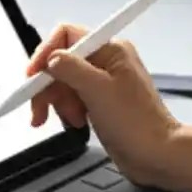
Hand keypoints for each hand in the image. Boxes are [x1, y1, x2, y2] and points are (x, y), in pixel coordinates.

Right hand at [27, 24, 180, 186]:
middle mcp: (106, 61)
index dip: (46, 53)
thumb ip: (70, 69)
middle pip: (61, 61)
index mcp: (110, 50)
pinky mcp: (100, 101)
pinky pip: (72, 97)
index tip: (33, 76)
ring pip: (63, 81)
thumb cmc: (138, 124)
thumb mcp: (98, 91)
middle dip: (48, 85)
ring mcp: (103, 82)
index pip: (66, 36)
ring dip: (57, 101)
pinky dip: (67, 110)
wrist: (157, 155)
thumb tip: (50, 58)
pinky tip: (77, 122)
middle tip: (40, 108)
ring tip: (70, 118)